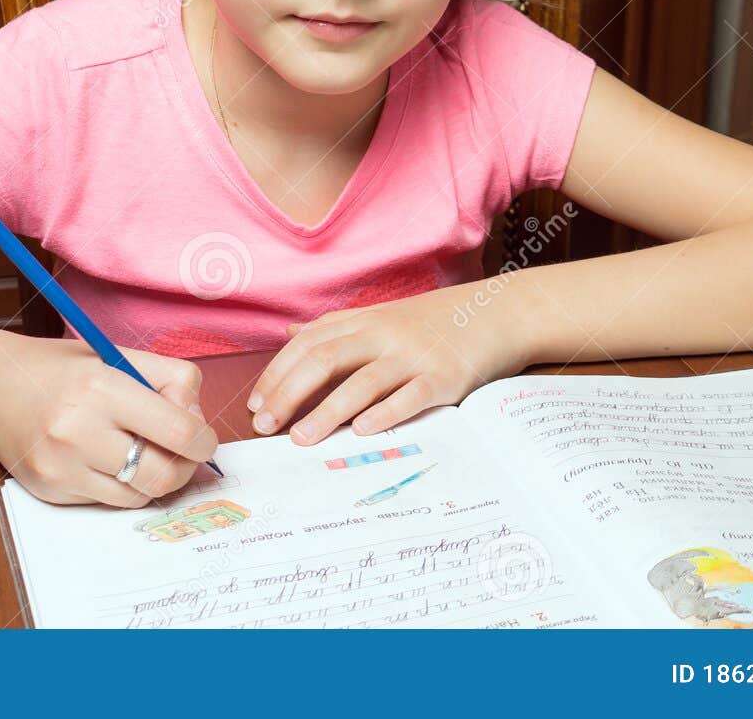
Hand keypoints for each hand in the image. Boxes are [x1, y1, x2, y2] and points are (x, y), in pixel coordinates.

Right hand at [0, 338, 219, 506]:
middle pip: (162, 473)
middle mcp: (78, 431)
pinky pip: (112, 502)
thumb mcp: (119, 355)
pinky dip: (126, 486)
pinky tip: (116, 461)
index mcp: (100, 388)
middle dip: (186, 466)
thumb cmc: (64, 372)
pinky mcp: (52, 491)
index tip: (204, 437)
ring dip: (158, 478)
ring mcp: (62, 467)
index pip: (176, 429)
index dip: (202, 439)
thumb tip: (197, 419)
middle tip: (186, 452)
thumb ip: (170, 378)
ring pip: (140, 494)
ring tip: (152, 453)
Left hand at [247, 283, 532, 444]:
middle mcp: (384, 335)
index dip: (277, 374)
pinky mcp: (443, 377)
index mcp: (364, 322)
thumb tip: (288, 334)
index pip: (308, 344)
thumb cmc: (431, 322)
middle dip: (289, 393)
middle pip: (325, 359)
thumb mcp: (380, 316)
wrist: (496, 314)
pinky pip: (410, 396)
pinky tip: (361, 432)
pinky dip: (385, 413)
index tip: (255, 405)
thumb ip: (335, 327)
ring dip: (327, 411)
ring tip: (302, 438)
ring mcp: (414, 356)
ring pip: (362, 382)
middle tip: (266, 425)